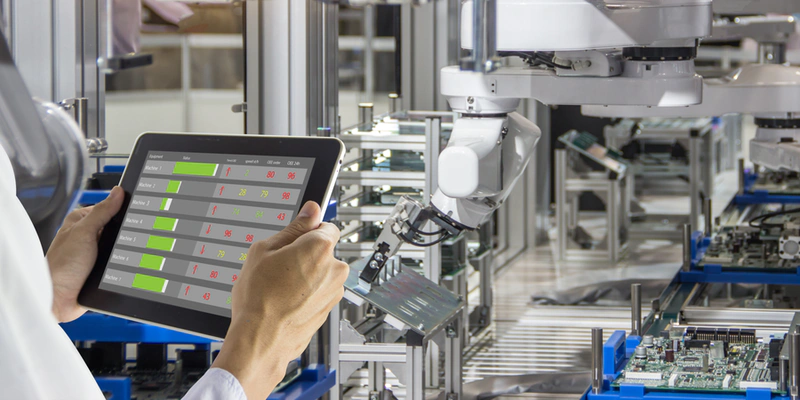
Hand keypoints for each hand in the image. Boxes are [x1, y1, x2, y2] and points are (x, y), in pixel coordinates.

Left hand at [47, 186, 123, 322]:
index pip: (109, 207)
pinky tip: (127, 264)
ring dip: (126, 250)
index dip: (122, 207)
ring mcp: (97, 252)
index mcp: (81, 221)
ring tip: (125, 253)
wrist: (59, 299)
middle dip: (125, 232)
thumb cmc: (61, 267)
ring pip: (121, 245)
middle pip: (117, 227)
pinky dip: (126, 263)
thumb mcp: (83, 232)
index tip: (137, 207)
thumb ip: (101, 212)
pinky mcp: (103, 268)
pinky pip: (121, 261)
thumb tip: (118, 193)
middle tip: (131, 235)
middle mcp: (89, 235)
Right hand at [212, 201, 348, 399]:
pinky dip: (307, 293)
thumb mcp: (265, 250)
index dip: (308, 230)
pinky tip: (286, 300)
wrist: (261, 340)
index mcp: (321, 248)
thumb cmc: (259, 299)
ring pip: (322, 272)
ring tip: (280, 286)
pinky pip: (319, 292)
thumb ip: (294, 227)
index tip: (295, 238)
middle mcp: (335, 269)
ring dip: (307, 275)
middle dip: (305, 254)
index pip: (326, 225)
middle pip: (324, 250)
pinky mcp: (329, 309)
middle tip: (279, 265)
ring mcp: (334, 292)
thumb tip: (311, 210)